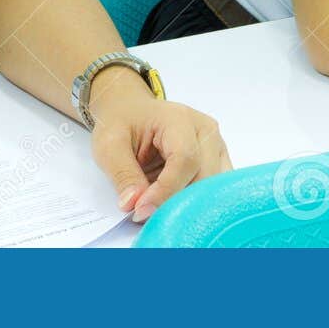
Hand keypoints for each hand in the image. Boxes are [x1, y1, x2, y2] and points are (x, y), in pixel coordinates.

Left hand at [87, 89, 231, 223]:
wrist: (131, 111)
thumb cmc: (122, 122)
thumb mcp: (110, 144)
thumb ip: (123, 174)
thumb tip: (134, 205)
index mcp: (179, 119)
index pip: (184, 160)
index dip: (165, 190)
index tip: (141, 210)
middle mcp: (206, 131)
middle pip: (205, 177)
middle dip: (177, 203)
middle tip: (148, 216)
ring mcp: (216, 147)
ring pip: (214, 188)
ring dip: (189, 206)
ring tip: (160, 212)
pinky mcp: (218, 162)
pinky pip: (215, 191)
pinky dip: (196, 204)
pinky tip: (174, 207)